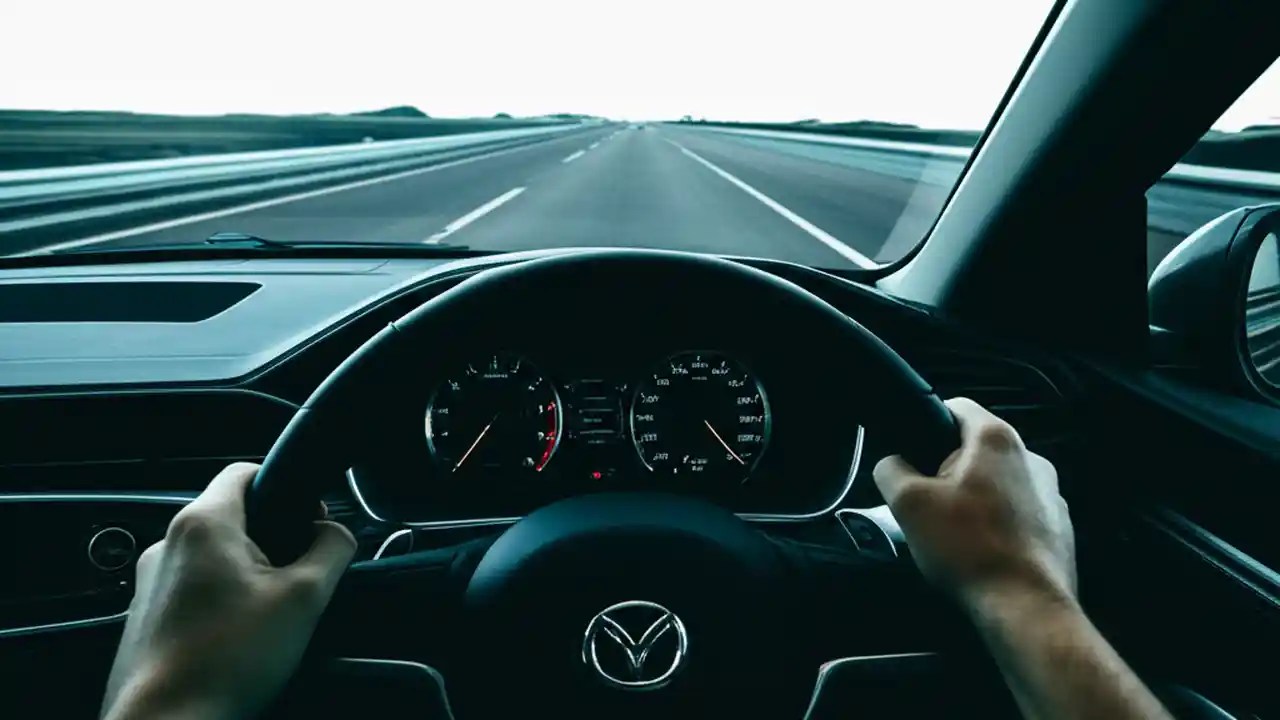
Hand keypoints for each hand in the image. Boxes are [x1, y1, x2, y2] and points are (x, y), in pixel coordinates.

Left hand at [101, 463, 355, 719]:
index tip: (310, 520)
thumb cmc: (230, 660)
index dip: (287, 485)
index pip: (246, 470)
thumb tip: (336, 532)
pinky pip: (193, 587)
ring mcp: (150, 580)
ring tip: (269, 613)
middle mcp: (167, 542)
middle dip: (271, 538)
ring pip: (213, 554)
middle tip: (298, 576)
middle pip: (232, 514)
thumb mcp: (305, 598)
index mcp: (203, 523)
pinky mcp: (145, 613)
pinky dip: (221, 599)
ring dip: (246, 572)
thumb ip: (332, 549)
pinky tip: (239, 635)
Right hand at [873, 398, 1074, 608]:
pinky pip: (1020, 512)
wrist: (1026, 607)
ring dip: (976, 498)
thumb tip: (892, 463)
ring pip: (999, 482)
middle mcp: (1033, 456)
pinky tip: (984, 553)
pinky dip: (1000, 524)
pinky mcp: (1061, 526)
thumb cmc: (966, 547)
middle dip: (950, 470)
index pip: (956, 406)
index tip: (913, 456)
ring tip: (956, 535)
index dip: (927, 424)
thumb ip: (890, 469)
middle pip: (977, 449)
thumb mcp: (908, 503)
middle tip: (929, 504)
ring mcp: (1053, 493)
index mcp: (997, 438)